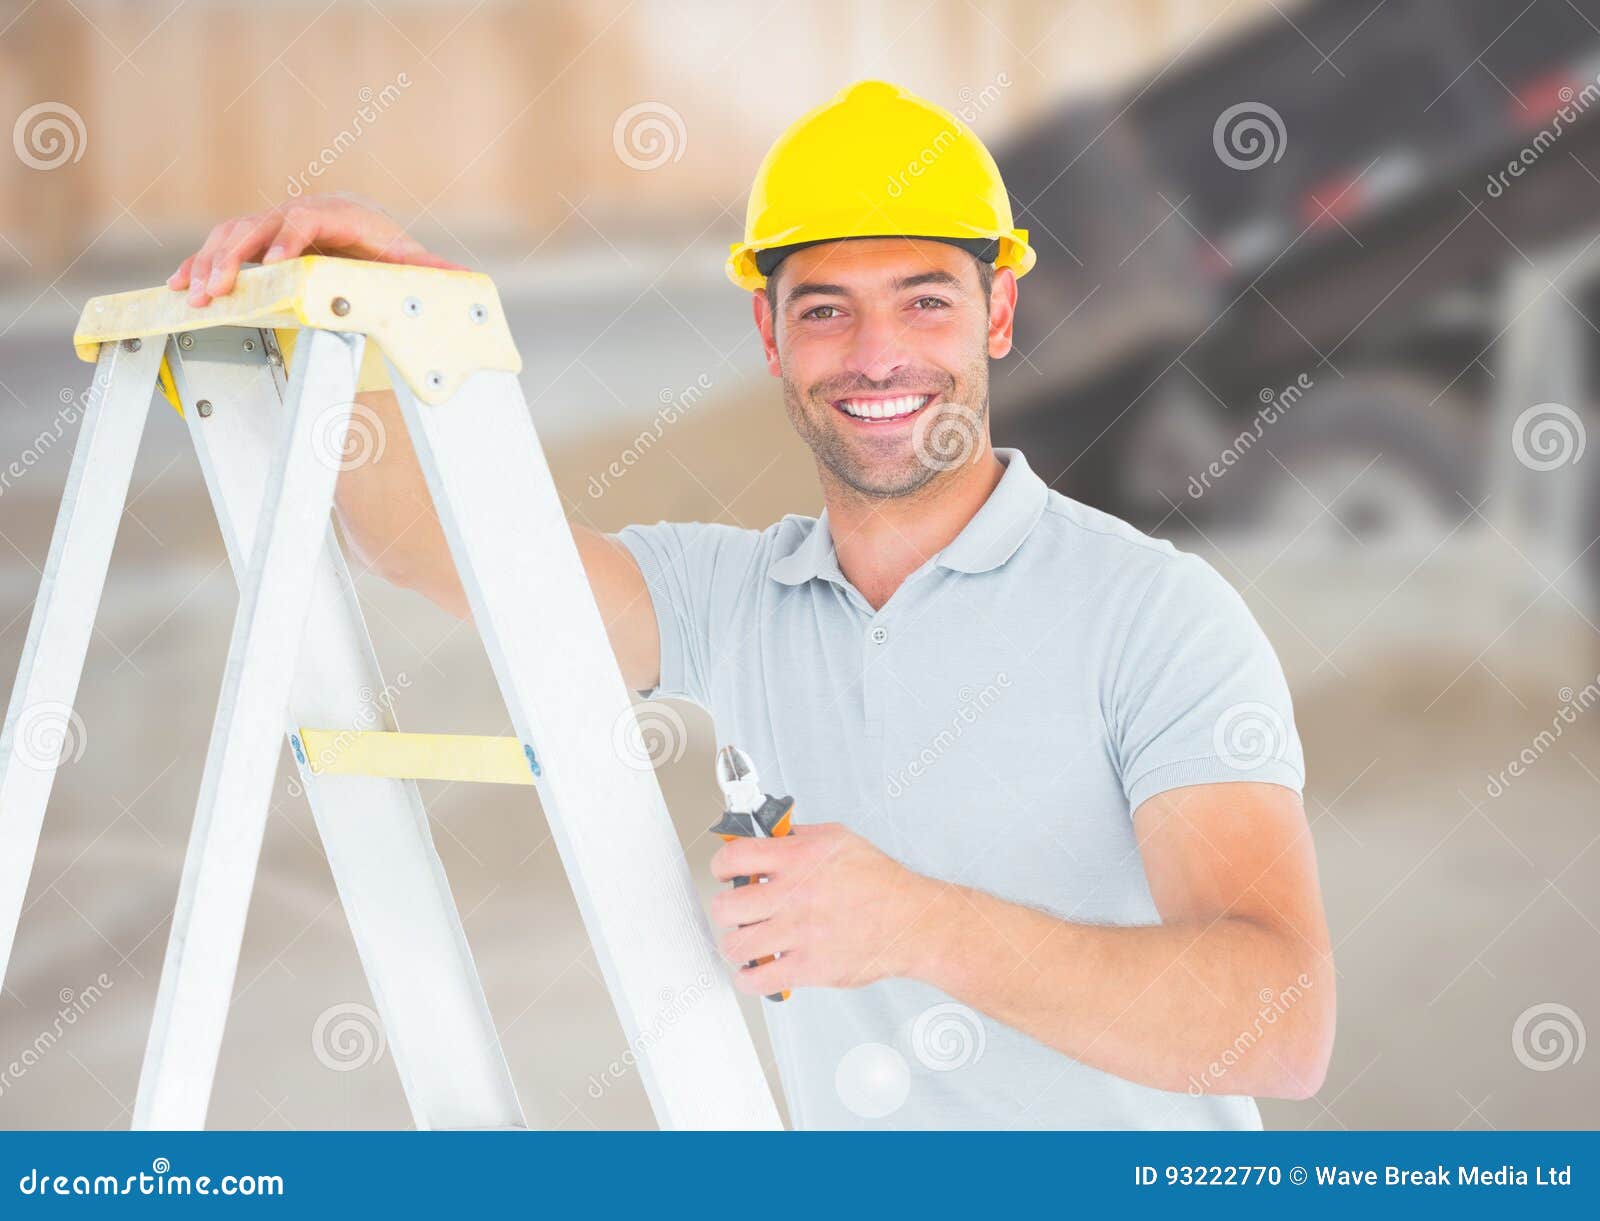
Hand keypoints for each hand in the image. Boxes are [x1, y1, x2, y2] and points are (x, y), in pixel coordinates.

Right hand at [167, 191, 465, 306]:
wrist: (364, 233)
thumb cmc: (384, 248)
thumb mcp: (409, 261)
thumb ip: (432, 272)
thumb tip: (463, 279)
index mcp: (337, 215)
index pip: (309, 219)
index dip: (291, 238)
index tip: (278, 262)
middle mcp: (300, 213)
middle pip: (259, 226)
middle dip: (236, 258)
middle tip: (218, 289)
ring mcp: (274, 224)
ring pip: (233, 235)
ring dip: (210, 264)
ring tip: (194, 293)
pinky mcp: (257, 241)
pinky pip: (223, 248)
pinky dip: (200, 264)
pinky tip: (180, 285)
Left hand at [709, 822, 936, 994]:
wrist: (912, 921)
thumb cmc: (880, 882)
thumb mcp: (837, 839)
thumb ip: (797, 838)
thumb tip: (767, 836)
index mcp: (799, 858)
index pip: (733, 857)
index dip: (721, 866)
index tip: (725, 874)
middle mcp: (795, 895)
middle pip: (726, 907)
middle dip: (727, 910)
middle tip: (737, 912)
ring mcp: (800, 933)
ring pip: (736, 945)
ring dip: (737, 945)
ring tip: (748, 941)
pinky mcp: (810, 968)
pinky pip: (758, 980)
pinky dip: (749, 979)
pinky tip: (756, 970)